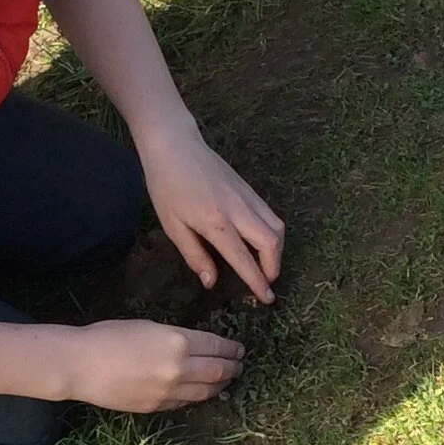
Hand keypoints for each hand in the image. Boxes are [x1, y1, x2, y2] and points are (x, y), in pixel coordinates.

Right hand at [63, 320, 244, 411]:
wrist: (80, 364)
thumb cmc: (108, 336)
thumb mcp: (148, 326)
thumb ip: (176, 338)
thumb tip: (195, 347)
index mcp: (178, 341)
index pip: (217, 347)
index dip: (232, 349)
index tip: (239, 349)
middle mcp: (179, 368)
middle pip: (218, 371)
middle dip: (232, 368)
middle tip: (239, 365)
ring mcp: (168, 391)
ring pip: (206, 392)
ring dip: (219, 385)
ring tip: (225, 381)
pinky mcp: (156, 407)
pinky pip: (184, 402)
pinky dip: (196, 396)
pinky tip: (198, 392)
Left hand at [137, 118, 285, 301]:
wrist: (175, 146)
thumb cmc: (166, 186)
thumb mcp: (172, 226)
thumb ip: (194, 255)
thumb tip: (211, 281)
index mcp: (216, 223)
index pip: (244, 259)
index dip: (257, 281)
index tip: (266, 298)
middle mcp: (238, 210)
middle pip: (272, 242)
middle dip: (274, 267)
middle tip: (266, 282)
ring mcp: (247, 197)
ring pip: (277, 227)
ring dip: (277, 250)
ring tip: (266, 265)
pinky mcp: (250, 189)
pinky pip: (270, 214)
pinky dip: (272, 232)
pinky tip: (260, 241)